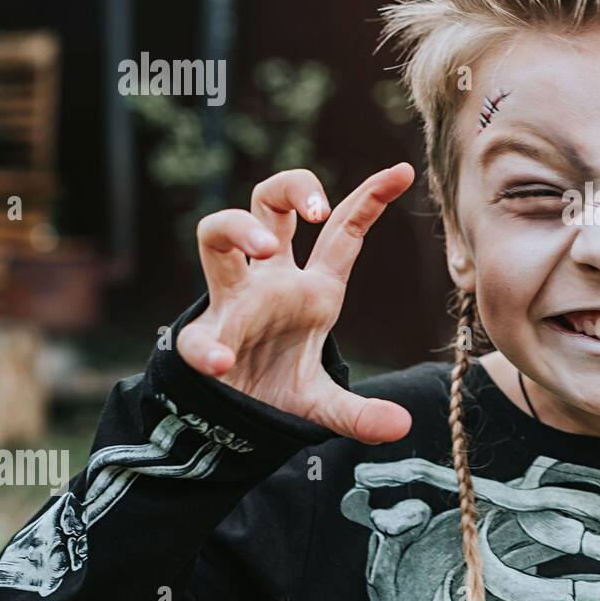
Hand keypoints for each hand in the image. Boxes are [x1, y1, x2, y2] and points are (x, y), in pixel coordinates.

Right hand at [176, 164, 416, 442]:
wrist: (230, 426)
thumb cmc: (278, 394)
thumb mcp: (326, 405)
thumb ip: (360, 415)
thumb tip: (401, 427)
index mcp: (310, 289)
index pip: (342, 233)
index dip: (369, 198)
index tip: (401, 172)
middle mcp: (268, 282)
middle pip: (268, 203)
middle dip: (291, 187)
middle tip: (317, 210)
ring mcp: (231, 301)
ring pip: (216, 231)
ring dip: (240, 228)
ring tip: (267, 248)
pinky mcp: (200, 335)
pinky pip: (198, 332)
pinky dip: (208, 347)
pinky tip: (221, 363)